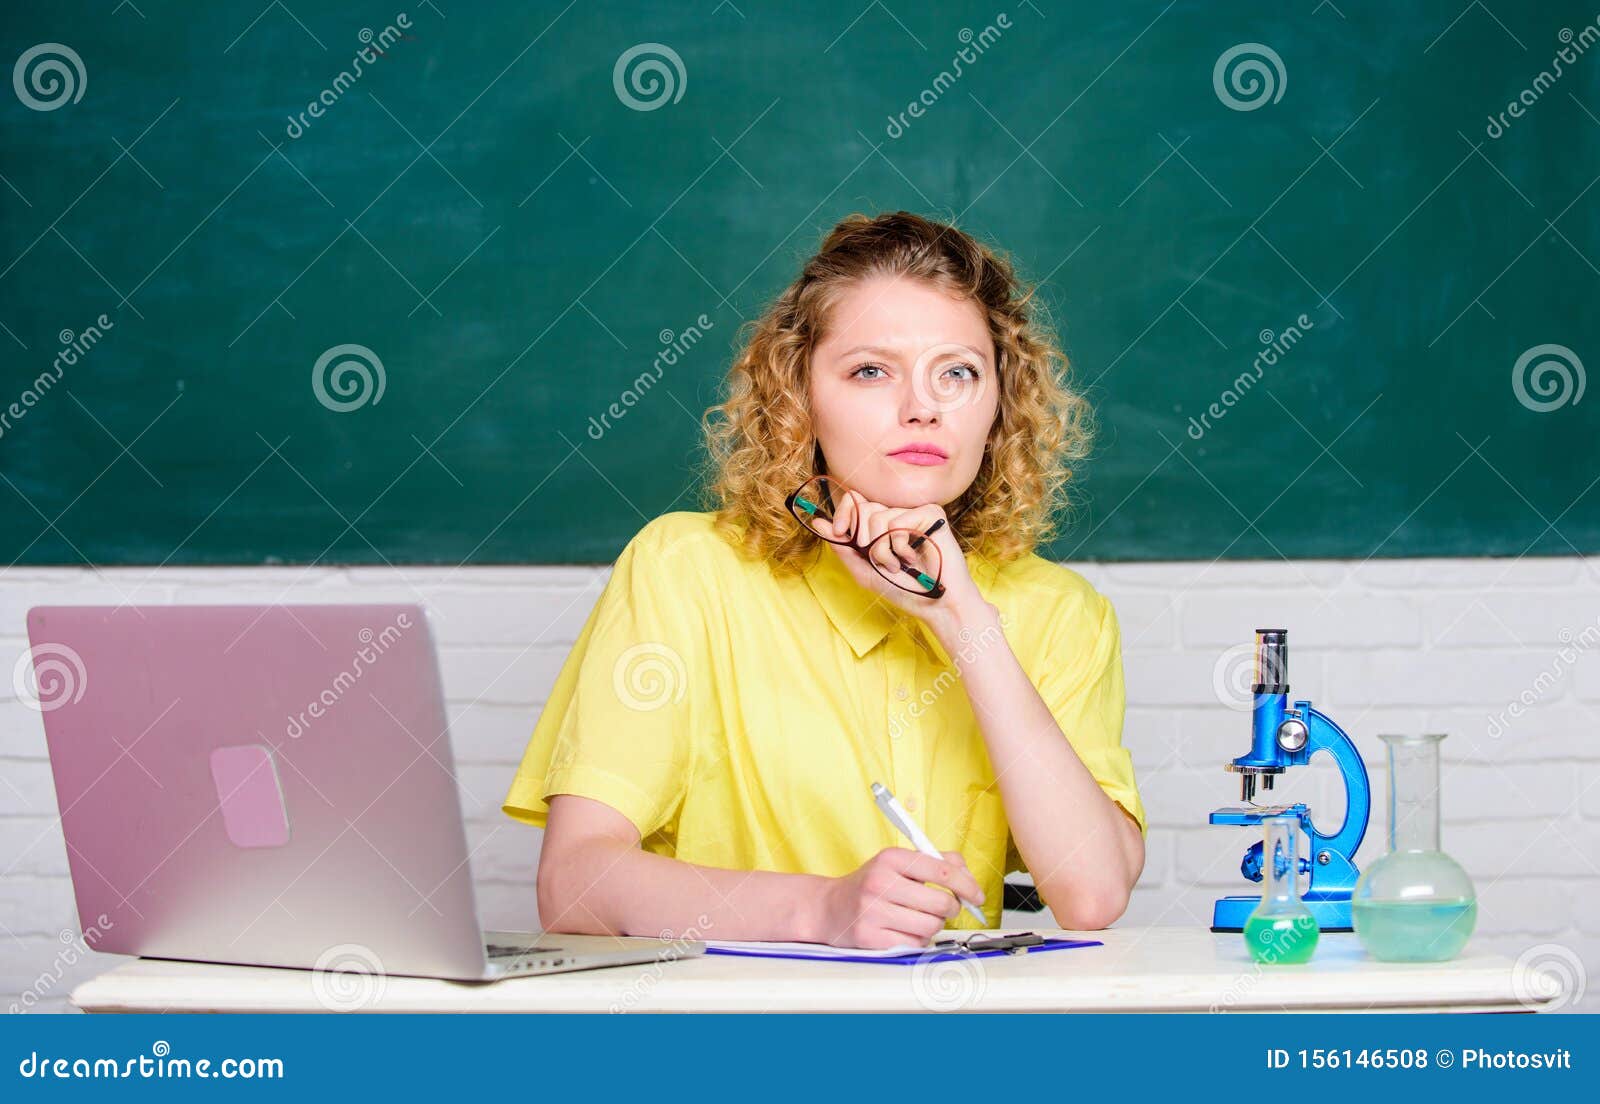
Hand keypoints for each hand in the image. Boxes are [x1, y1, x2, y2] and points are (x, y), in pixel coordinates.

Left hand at [813, 490, 984, 630]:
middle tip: (882, 561)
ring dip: (883, 551)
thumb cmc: (902, 588)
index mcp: (880, 524)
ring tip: (899, 564)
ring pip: (878, 517)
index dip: (842, 513)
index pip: (854, 501)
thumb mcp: (864, 570)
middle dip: (864, 541)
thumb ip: (842, 546)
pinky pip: (898, 521)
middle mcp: (896, 513)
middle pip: (863, 508)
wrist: (936, 602)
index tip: (839, 532)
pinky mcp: (930, 512)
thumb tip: (817, 522)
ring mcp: (913, 512)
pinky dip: (900, 546)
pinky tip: (914, 557)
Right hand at [814, 847, 984, 948]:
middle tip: (947, 908)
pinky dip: (917, 939)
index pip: (942, 870)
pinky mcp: (870, 937)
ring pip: (931, 926)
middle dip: (951, 908)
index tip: (976, 895)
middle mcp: (881, 882)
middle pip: (941, 903)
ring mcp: (873, 911)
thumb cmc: (870, 884)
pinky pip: (914, 943)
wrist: (829, 907)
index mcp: (891, 858)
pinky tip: (905, 930)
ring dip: (934, 925)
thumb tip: (968, 877)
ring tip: (921, 918)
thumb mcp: (897, 863)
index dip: (967, 885)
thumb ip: (935, 862)